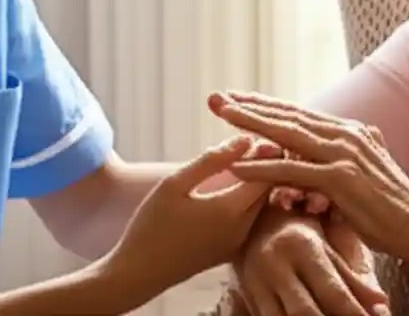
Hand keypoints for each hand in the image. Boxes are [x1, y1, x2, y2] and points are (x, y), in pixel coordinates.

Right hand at [98, 136, 271, 310]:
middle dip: (266, 166)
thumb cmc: (151, 226)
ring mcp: (238, 243)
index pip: (268, 175)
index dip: (268, 152)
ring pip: (262, 205)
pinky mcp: (230, 251)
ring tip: (242, 160)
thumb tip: (245, 139)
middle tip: (253, 143)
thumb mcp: (175, 184)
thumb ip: (212, 161)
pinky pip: (251, 218)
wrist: (138, 274)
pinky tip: (232, 185)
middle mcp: (243, 230)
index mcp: (231, 211)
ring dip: (257, 182)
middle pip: (270, 190)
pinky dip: (248, 199)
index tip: (257, 134)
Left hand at [210, 91, 408, 257]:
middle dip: (248, 106)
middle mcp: (344, 135)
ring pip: (286, 135)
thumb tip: (348, 140)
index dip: (264, 105)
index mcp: (348, 131)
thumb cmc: (390, 206)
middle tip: (216, 98)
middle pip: (286, 116)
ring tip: (221, 118)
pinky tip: (238, 167)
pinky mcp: (339, 179)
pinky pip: (292, 171)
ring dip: (250, 125)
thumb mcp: (368, 169)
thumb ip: (350, 153)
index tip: (236, 99)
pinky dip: (262, 168)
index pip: (298, 113)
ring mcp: (342, 154)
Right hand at [232, 196, 388, 315]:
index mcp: (301, 247)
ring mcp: (256, 283)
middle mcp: (275, 265)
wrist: (252, 221)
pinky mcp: (247, 297)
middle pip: (304, 313)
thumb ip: (354, 278)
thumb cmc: (298, 231)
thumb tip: (382, 306)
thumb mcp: (327, 247)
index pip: (333, 291)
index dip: (355, 314)